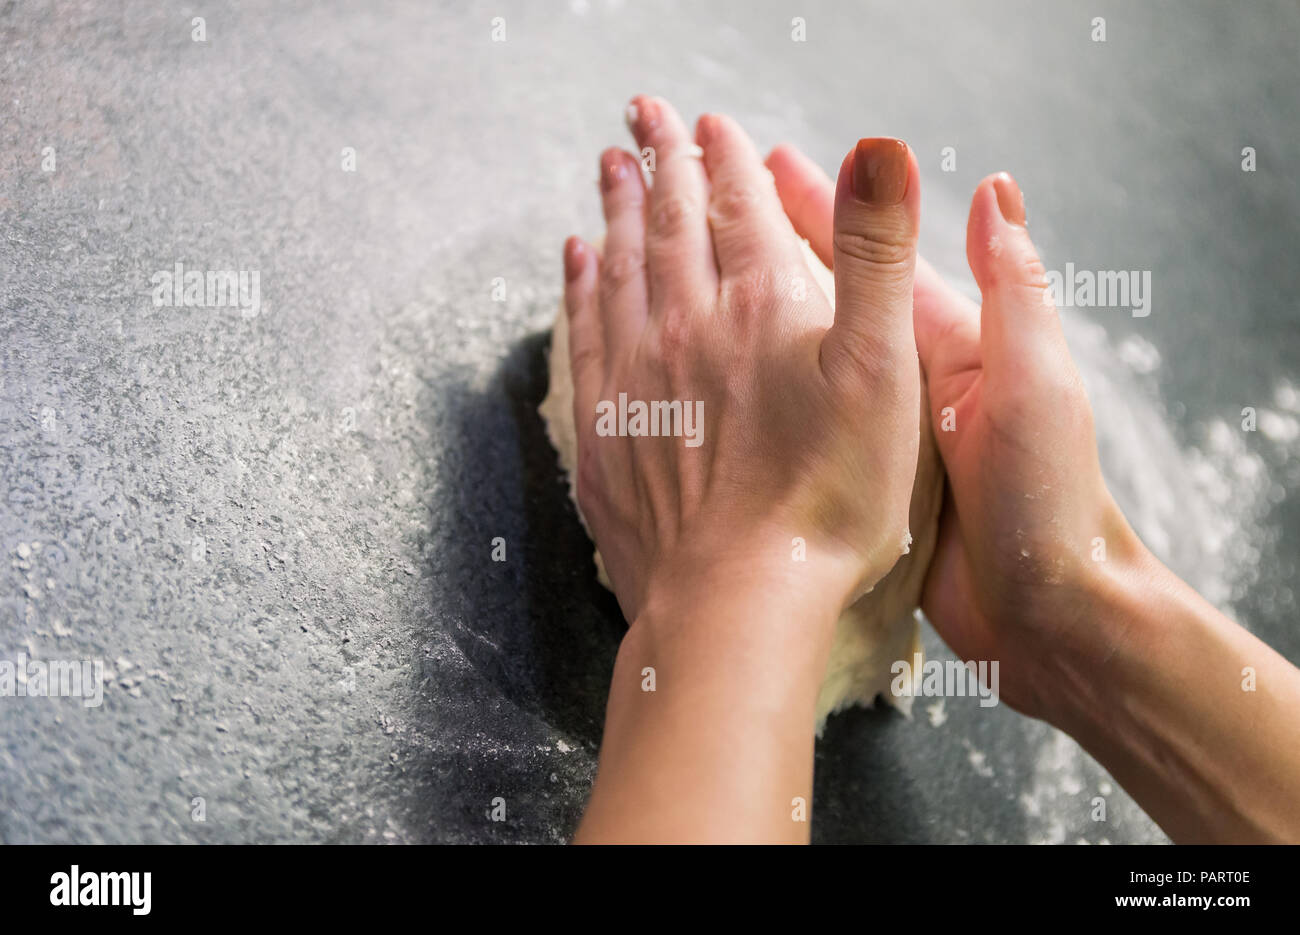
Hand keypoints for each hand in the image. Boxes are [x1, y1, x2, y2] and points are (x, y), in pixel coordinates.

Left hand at [563, 98, 924, 626]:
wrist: (735, 597)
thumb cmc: (824, 496)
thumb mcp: (882, 369)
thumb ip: (875, 255)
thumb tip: (877, 149)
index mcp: (760, 306)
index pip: (738, 206)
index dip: (726, 156)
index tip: (712, 122)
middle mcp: (688, 326)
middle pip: (670, 223)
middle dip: (661, 162)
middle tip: (645, 116)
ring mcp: (639, 377)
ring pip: (622, 269)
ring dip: (615, 210)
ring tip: (608, 166)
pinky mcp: (608, 428)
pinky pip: (587, 333)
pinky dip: (580, 286)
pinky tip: (577, 260)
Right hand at [766, 143, 1139, 716]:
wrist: (1051, 614)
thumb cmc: (1052, 499)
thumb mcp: (1035, 382)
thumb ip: (1011, 289)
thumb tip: (994, 188)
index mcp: (953, 346)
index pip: (876, 264)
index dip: (825, 211)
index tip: (768, 168)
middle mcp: (914, 382)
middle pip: (834, 302)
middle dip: (779, 252)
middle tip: (720, 209)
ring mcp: (888, 437)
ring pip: (814, 365)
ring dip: (764, 323)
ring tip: (708, 286)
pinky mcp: (869, 488)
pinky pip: (812, 430)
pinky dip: (773, 401)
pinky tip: (731, 389)